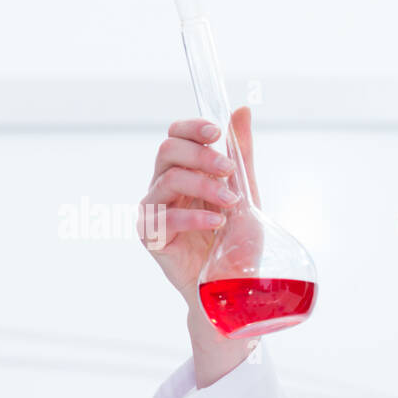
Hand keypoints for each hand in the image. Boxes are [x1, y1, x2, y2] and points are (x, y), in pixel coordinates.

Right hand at [137, 106, 260, 309]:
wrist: (234, 288)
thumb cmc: (237, 243)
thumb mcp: (246, 195)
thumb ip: (241, 155)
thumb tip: (242, 109)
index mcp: (186, 172)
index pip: (176, 136)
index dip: (192, 128)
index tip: (216, 131)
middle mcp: (165, 187)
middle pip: (167, 151)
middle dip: (200, 155)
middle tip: (229, 171)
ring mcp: (155, 210)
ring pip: (167, 180)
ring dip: (202, 186)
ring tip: (230, 202)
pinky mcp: (151, 236)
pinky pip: (164, 217)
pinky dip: (193, 217)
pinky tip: (216, 223)